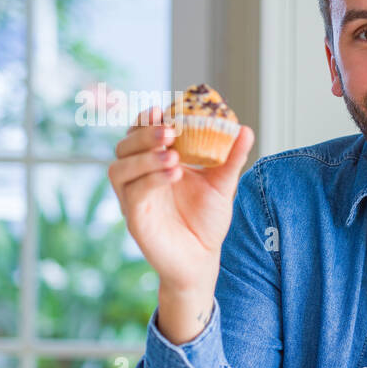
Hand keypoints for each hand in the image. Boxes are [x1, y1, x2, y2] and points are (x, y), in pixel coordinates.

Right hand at [108, 107, 255, 295]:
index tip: (162, 108)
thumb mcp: (222, 185)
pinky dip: (151, 181)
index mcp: (154, 163)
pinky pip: (133, 194)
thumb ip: (230, 158)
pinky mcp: (134, 218)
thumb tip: (246, 129)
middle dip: (144, 134)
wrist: (202, 259)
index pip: (140, 133)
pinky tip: (174, 175)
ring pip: (120, 168)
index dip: (146, 119)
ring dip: (144, 157)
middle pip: (124, 146)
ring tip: (173, 157)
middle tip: (169, 130)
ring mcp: (133, 198)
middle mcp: (138, 177)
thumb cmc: (206, 220)